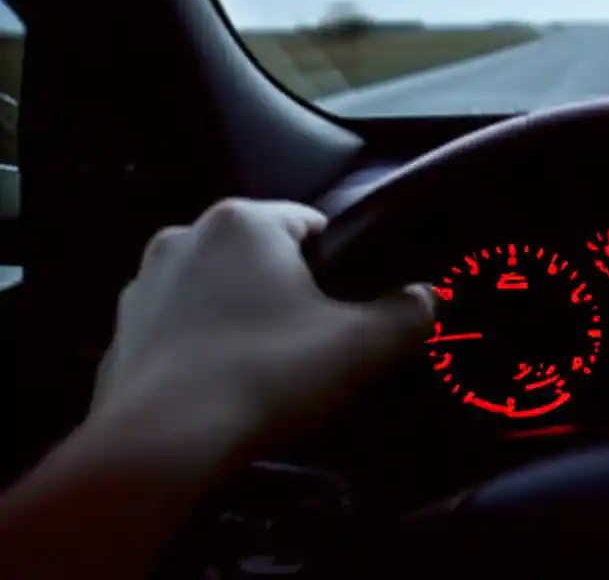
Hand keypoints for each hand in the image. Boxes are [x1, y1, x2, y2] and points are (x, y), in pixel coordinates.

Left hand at [92, 199, 433, 456]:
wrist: (160, 445)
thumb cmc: (266, 375)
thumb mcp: (361, 346)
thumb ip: (408, 314)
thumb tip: (429, 298)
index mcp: (243, 222)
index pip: (311, 224)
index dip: (340, 267)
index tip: (346, 312)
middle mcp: (184, 238)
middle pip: (262, 259)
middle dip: (288, 294)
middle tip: (312, 347)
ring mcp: (144, 286)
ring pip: (218, 294)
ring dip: (243, 321)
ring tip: (266, 375)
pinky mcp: (120, 335)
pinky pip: (180, 335)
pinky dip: (203, 354)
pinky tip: (222, 394)